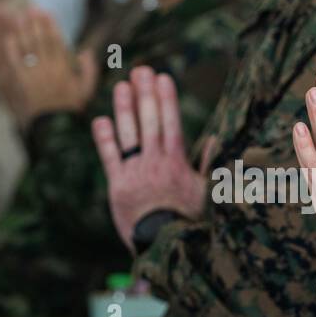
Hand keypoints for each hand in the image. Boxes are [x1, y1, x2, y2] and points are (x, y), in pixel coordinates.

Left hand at [0, 9, 97, 125]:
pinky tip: (8, 38)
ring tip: (18, 18)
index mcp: (64, 68)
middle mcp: (49, 68)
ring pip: (28, 48)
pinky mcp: (22, 83)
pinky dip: (12, 49)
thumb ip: (89, 69)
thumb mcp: (86, 89)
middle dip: (35, 23)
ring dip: (23, 31)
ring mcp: (35, 75)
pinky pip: (15, 62)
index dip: (50, 25)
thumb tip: (86, 50)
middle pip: (41, 40)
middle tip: (30, 10)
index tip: (46, 12)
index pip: (56, 40)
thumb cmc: (71, 109)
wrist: (55, 128)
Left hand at [92, 65, 205, 251]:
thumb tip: (214, 139)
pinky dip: (105, 139)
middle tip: (141, 70)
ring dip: (125, 109)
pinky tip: (101, 120)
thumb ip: (205, 164)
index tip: (163, 77)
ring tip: (121, 86)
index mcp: (178, 163)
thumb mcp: (205, 192)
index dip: (166, 99)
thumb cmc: (189, 221)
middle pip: (150, 122)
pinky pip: (110, 158)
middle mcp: (156, 163)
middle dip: (145, 94)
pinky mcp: (118, 186)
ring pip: (130, 135)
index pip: (172, 123)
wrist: (166, 246)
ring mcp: (136, 173)